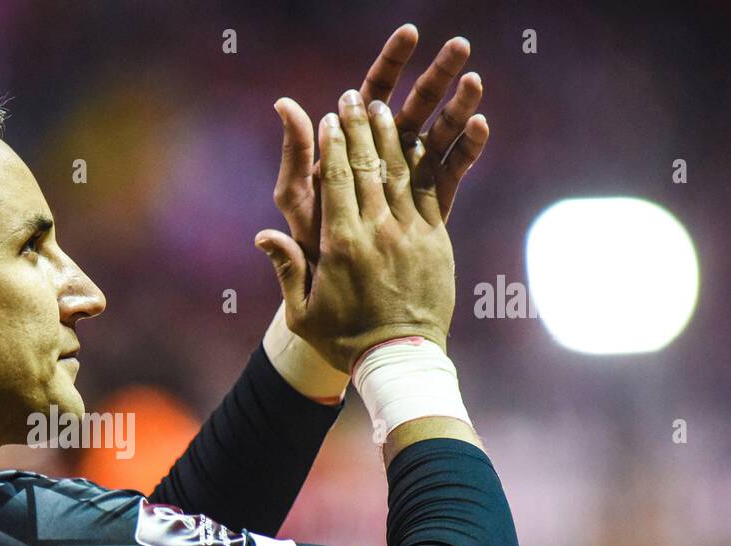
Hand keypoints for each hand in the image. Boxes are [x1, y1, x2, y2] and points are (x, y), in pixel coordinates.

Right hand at [257, 91, 455, 372]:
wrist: (400, 358)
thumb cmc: (344, 341)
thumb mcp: (302, 313)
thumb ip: (286, 270)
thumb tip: (263, 236)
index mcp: (341, 245)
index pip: (335, 180)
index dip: (331, 144)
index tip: (327, 118)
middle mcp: (376, 232)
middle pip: (366, 166)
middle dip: (357, 128)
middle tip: (350, 98)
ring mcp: (410, 233)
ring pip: (399, 171)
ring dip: (388, 135)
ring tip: (380, 107)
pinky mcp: (436, 239)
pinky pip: (430, 190)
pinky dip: (421, 161)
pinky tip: (414, 140)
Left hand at [272, 24, 487, 261]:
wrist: (335, 295)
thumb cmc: (308, 243)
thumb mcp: (295, 196)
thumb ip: (295, 154)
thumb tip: (284, 103)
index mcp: (353, 146)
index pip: (372, 93)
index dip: (391, 62)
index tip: (411, 31)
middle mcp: (383, 156)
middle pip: (413, 105)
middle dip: (436, 74)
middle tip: (460, 44)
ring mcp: (409, 178)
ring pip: (439, 133)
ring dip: (459, 105)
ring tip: (476, 80)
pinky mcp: (431, 205)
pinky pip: (451, 172)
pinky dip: (467, 150)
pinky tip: (481, 126)